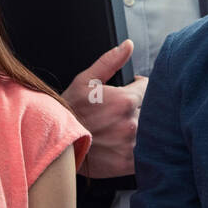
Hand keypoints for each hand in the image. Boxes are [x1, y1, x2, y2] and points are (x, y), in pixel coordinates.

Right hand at [62, 40, 147, 178]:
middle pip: (151, 109)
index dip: (138, 87)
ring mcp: (132, 144)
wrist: (56, 145)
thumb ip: (110, 61)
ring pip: (151, 130)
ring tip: (120, 128)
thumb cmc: (68, 111)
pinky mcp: (129, 163)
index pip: (148, 87)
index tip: (128, 92)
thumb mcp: (85, 81)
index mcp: (124, 100)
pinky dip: (142, 148)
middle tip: (121, 112)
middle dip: (141, 107)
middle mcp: (131, 122)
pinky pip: (147, 153)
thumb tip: (128, 45)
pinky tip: (125, 144)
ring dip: (142, 127)